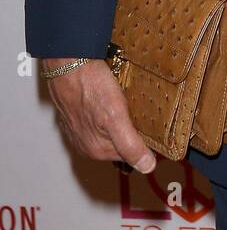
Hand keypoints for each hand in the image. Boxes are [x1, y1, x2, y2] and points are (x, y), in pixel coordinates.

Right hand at [41, 58, 155, 173]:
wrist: (67, 63)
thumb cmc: (89, 86)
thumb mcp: (116, 116)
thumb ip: (130, 144)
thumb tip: (146, 166)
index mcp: (97, 150)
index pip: (131, 154)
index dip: (145, 141)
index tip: (155, 129)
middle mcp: (86, 144)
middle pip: (120, 143)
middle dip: (132, 131)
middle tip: (144, 113)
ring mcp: (79, 130)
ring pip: (110, 131)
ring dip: (121, 121)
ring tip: (129, 104)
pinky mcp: (76, 116)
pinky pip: (99, 119)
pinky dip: (108, 113)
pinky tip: (113, 100)